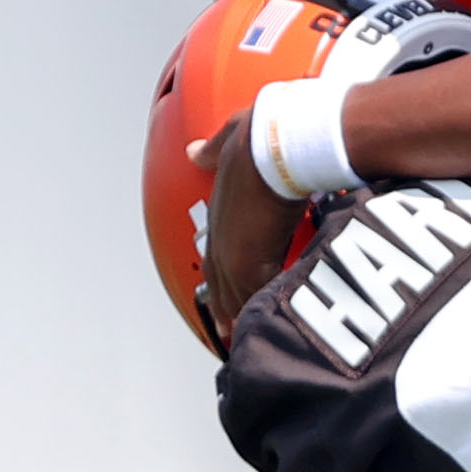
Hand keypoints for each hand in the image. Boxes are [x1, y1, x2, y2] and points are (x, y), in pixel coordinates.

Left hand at [189, 113, 304, 333]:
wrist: (276, 146)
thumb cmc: (259, 137)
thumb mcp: (227, 139)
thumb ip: (210, 150)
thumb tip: (194, 150)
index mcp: (217, 213)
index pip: (214, 254)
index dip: (216, 277)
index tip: (219, 294)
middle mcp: (221, 238)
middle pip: (220, 283)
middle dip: (225, 305)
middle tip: (227, 327)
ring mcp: (235, 253)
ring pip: (236, 294)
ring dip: (241, 313)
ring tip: (247, 334)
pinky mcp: (254, 262)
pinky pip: (258, 295)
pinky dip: (262, 308)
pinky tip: (270, 323)